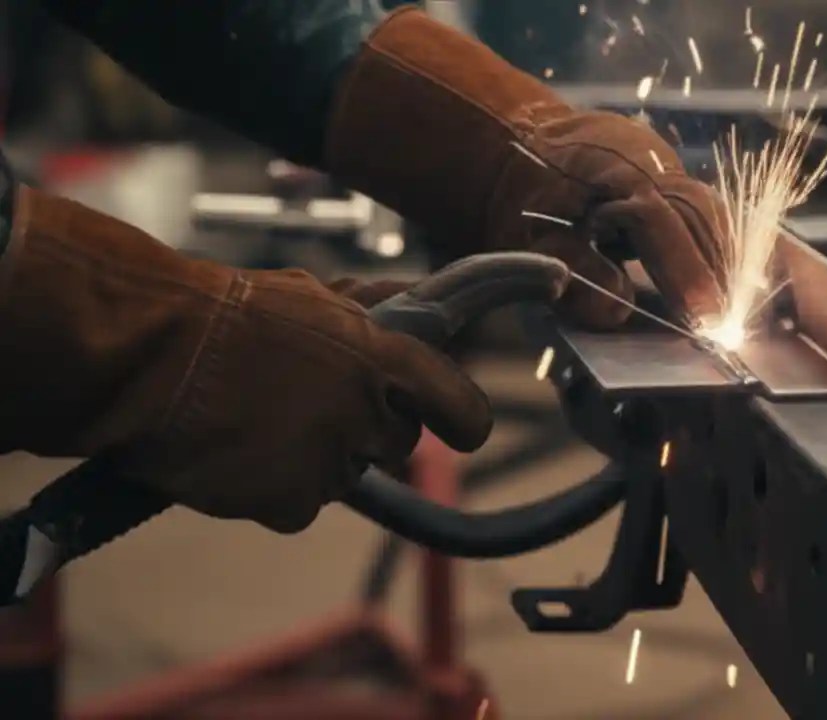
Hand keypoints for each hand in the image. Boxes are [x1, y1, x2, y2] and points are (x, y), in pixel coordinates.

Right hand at [0, 186, 491, 532]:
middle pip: (396, 442)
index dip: (462, 418)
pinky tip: (238, 455)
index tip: (462, 428)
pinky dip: (272, 491)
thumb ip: (372, 311)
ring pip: (344, 475)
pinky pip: (298, 507)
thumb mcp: (311, 297)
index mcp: (381, 356)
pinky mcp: (289, 499)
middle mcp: (365, 409)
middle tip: (313, 405)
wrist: (149, 353)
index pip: (458, 403)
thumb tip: (415, 302)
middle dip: (366, 429)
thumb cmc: (223, 315)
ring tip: (258, 420)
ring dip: (313, 458)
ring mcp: (329, 457)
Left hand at [325, 8, 727, 329]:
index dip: (684, 270)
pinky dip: (712, 248)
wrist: (528, 142)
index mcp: (610, 168)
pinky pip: (705, 212)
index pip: (658, 221)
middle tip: (720, 328)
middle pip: (696, 216)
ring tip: (720, 312)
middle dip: (711, 274)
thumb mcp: (530, 241)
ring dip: (718, 262)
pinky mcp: (674, 174)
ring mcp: (665, 162)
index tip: (703, 317)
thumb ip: (573, 273)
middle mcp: (648, 159)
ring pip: (707, 213)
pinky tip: (715, 283)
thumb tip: (619, 311)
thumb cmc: (526, 198)